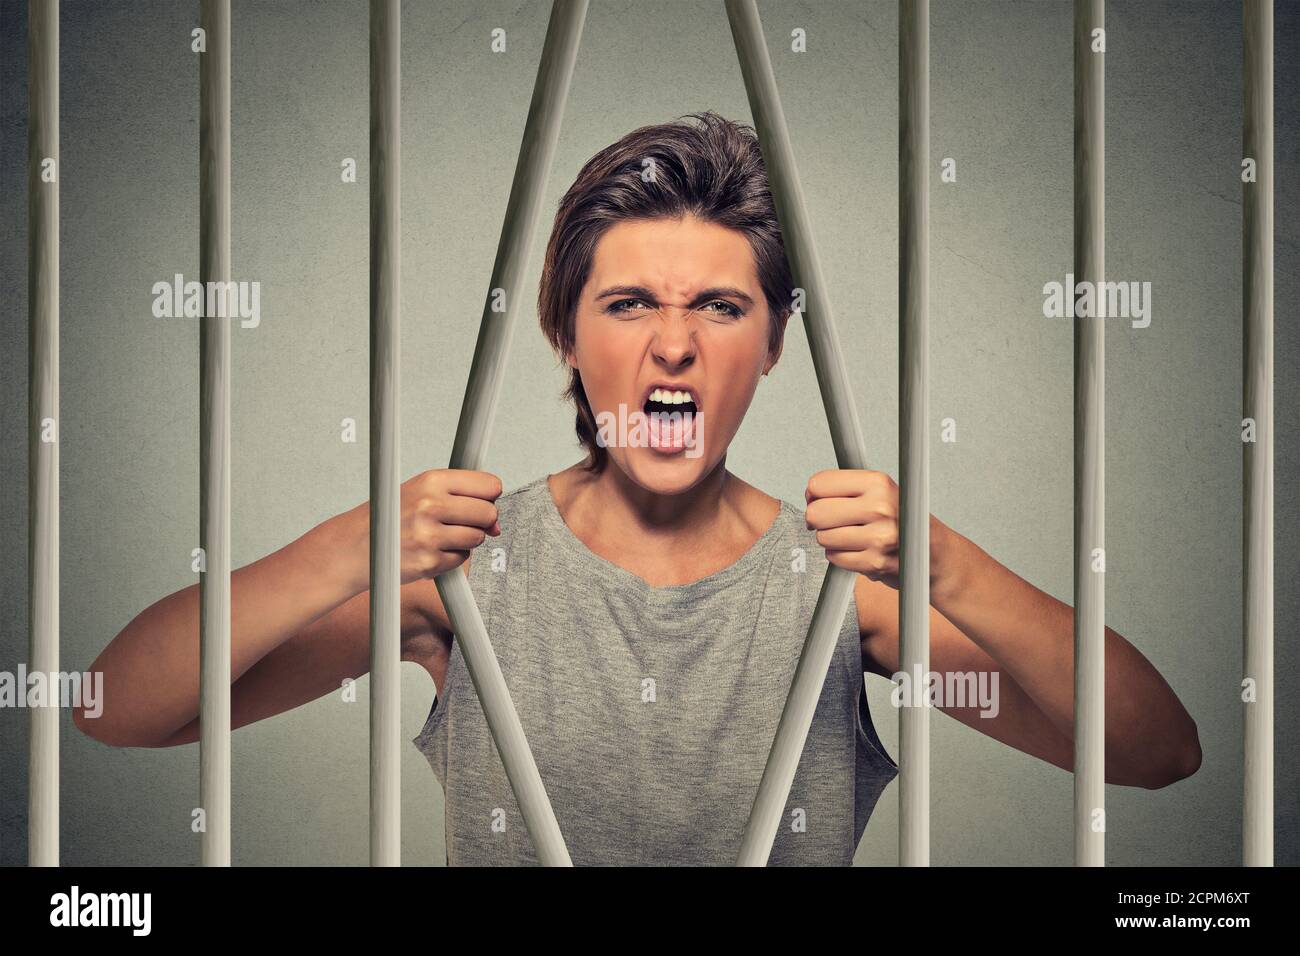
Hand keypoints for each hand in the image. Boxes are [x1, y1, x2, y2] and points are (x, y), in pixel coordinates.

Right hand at [334, 468, 502, 591]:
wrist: (355, 545)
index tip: (482, 500)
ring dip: (466, 539)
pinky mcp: (429, 562)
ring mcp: (430, 536)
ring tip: (441, 534)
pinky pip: (461, 559)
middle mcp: (430, 505)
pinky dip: (451, 557)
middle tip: (461, 521)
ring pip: (477, 538)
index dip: (490, 495)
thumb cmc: (392, 516)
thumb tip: (497, 524)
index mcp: (431, 481)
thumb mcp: (421, 491)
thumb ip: (462, 498)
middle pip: (488, 513)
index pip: (488, 484)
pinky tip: (431, 549)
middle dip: (482, 520)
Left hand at [804, 469, 901, 587]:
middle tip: (832, 520)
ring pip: (822, 537)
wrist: (934, 552)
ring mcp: (878, 537)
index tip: (820, 499)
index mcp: (878, 483)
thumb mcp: (880, 490)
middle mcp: (880, 507)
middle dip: (818, 519)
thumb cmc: (901, 519)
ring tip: (852, 535)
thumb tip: (810, 492)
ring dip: (831, 539)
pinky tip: (858, 549)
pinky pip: (834, 557)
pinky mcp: (874, 563)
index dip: (813, 494)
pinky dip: (841, 555)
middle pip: (816, 512)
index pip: (820, 484)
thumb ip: (845, 486)